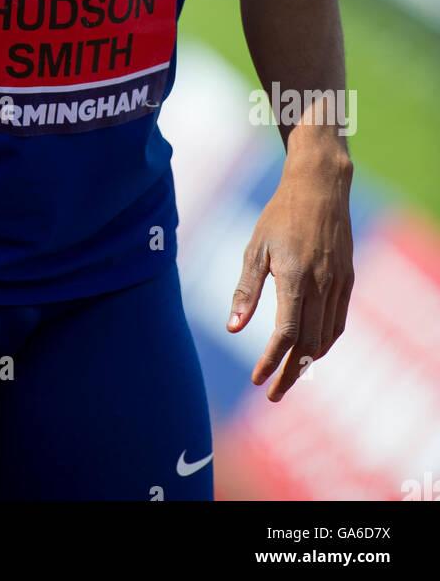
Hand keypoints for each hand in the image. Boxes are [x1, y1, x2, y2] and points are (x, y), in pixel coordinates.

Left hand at [226, 145, 353, 400]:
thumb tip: (233, 328)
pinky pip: (338, 322)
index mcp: (296, 278)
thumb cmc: (279, 216)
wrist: (319, 188)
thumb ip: (246, 291)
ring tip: (288, 374)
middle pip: (308, 345)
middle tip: (273, 392)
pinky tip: (310, 348)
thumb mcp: (255, 249)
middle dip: (290, 373)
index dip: (271, 362)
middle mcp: (321, 285)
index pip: (286, 334)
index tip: (257, 380)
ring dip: (307, 361)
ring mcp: (338, 284)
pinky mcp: (347, 280)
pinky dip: (324, 342)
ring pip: (326, 337)